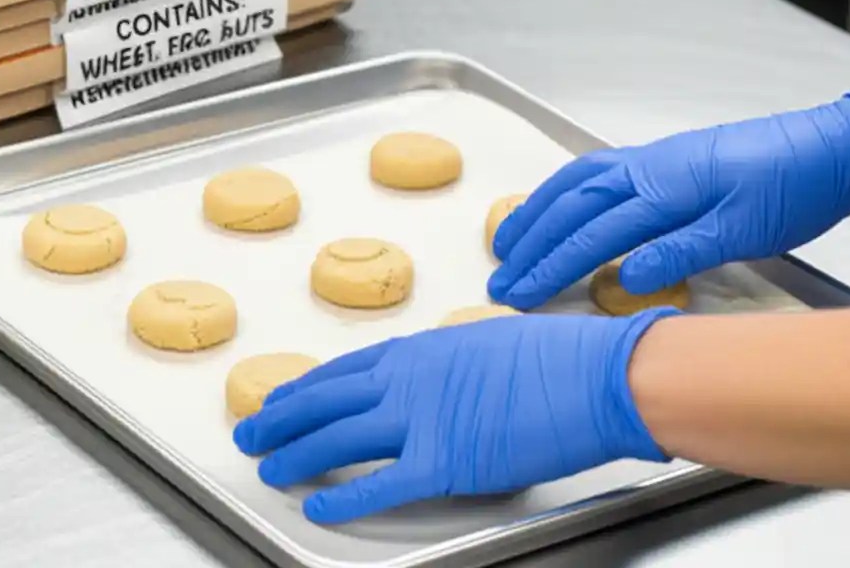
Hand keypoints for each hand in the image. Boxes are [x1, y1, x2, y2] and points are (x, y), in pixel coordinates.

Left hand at [231, 310, 674, 523]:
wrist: (599, 374)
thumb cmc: (558, 357)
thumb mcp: (487, 343)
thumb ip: (447, 365)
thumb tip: (434, 382)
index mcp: (420, 350)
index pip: (343, 371)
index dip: (304, 389)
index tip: (279, 399)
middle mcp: (407, 379)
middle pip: (325, 401)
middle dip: (280, 420)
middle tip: (251, 433)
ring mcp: (421, 418)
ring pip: (337, 439)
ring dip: (296, 455)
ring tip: (268, 468)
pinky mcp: (443, 461)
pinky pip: (379, 484)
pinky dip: (343, 498)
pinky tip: (317, 506)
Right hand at [488, 87, 849, 309]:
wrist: (829, 147)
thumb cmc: (794, 188)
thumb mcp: (746, 231)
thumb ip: (682, 251)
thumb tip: (628, 277)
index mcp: (665, 189)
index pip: (592, 235)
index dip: (550, 267)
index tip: (519, 292)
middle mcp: (647, 168)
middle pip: (571, 206)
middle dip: (530, 242)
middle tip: (499, 274)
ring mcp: (652, 159)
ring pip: (576, 182)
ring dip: (537, 210)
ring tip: (508, 238)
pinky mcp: (662, 159)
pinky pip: (594, 171)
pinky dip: (562, 189)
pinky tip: (556, 203)